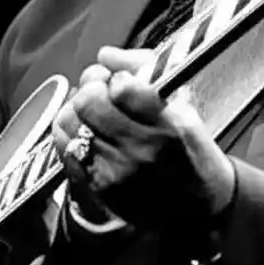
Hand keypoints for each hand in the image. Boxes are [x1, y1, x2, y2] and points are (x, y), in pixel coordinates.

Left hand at [51, 46, 235, 229]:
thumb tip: (105, 54)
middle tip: (101, 91)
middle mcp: (141, 149)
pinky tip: (88, 133)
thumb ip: (145, 73)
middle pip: (88, 102)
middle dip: (92, 88)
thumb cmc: (192, 152)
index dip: (117, 78)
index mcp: (169, 126)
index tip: (124, 83)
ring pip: (70, 122)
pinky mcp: (99, 186)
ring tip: (92, 112)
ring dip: (78, 110)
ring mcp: (116, 170)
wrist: (198, 210)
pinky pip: (65, 148)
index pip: (122, 88)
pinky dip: (72, 134)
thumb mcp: (184, 108)